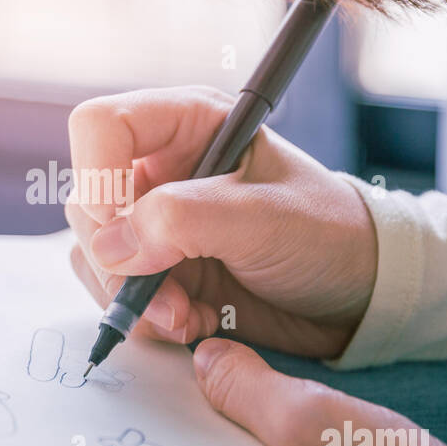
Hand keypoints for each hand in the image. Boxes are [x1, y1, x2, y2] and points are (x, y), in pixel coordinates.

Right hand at [66, 86, 377, 358]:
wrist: (357, 295)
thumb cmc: (328, 235)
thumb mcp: (264, 219)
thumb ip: (184, 222)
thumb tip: (109, 246)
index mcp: (188, 124)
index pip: (102, 127)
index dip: (97, 177)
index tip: (120, 235)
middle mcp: (161, 168)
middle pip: (89, 201)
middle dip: (119, 261)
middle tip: (168, 300)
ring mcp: (154, 222)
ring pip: (94, 254)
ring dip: (132, 297)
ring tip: (190, 316)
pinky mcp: (158, 268)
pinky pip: (115, 292)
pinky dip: (148, 317)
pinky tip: (198, 321)